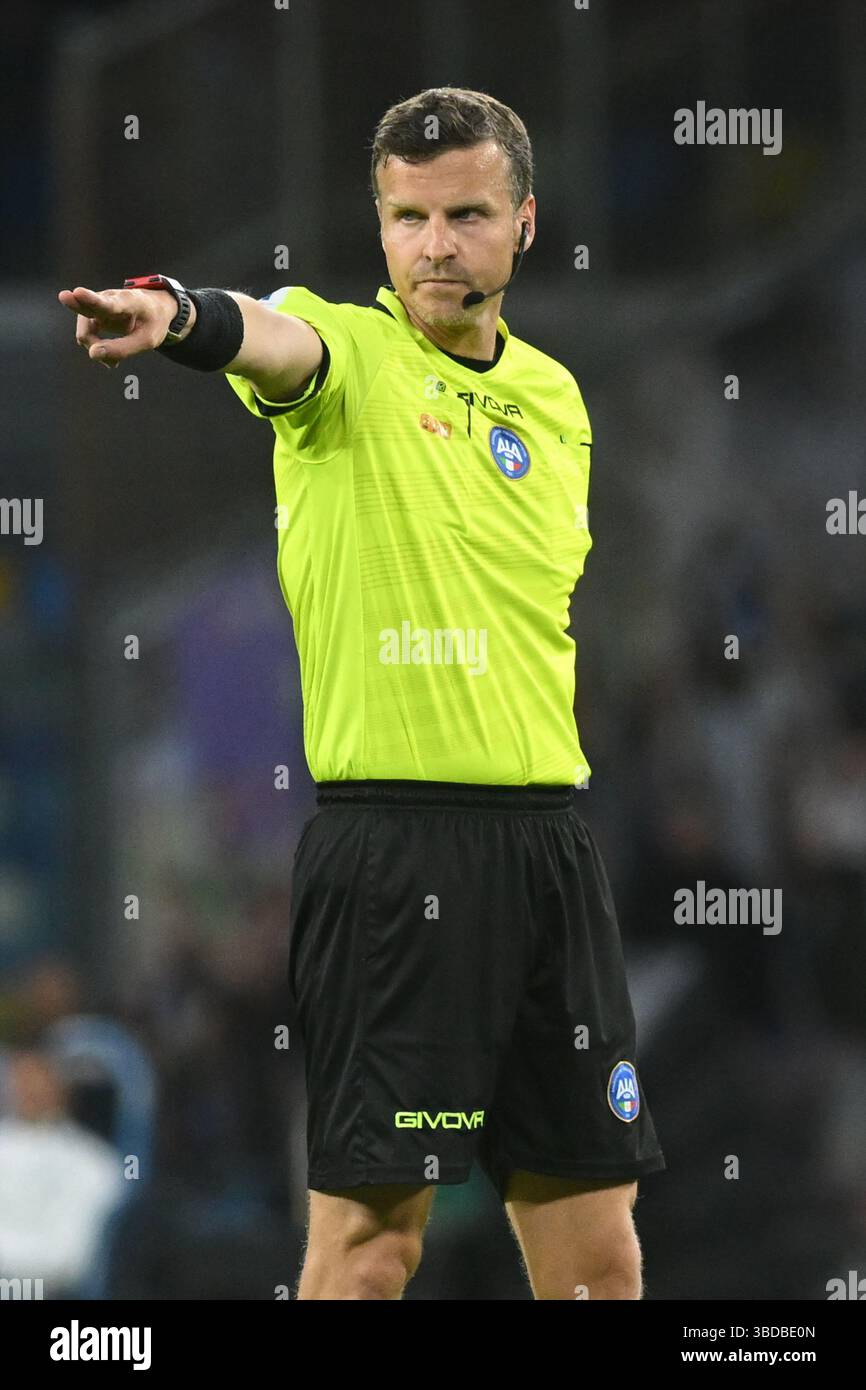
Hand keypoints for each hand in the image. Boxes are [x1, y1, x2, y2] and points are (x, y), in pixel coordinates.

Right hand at [57, 285, 176, 368]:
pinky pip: (86, 337)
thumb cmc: (152, 322)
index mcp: (127, 302)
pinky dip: (96, 349)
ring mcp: (96, 305)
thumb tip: (92, 354)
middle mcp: (108, 300)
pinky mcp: (91, 315)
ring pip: (85, 333)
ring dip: (96, 348)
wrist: (155, 307)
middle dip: (75, 303)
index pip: (108, 304)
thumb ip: (122, 349)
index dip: (91, 300)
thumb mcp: (146, 341)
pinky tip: (110, 357)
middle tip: (63, 295)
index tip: (78, 292)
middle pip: (87, 307)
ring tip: (114, 362)